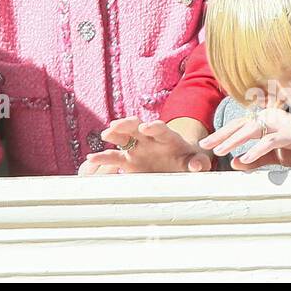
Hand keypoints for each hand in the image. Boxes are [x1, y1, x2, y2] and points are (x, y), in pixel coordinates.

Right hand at [79, 117, 211, 173]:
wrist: (180, 167)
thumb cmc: (190, 161)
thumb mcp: (198, 161)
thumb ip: (199, 163)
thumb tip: (197, 165)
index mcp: (167, 137)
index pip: (160, 128)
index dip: (153, 126)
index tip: (146, 127)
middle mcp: (149, 139)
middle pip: (136, 126)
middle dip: (127, 124)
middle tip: (118, 124)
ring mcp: (137, 148)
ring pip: (122, 137)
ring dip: (114, 134)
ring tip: (105, 135)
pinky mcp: (128, 160)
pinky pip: (114, 157)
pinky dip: (103, 157)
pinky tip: (92, 158)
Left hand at [200, 108, 290, 170]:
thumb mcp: (277, 157)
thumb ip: (258, 159)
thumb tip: (235, 162)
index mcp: (268, 121)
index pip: (239, 125)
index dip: (222, 134)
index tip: (205, 145)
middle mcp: (273, 117)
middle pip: (242, 124)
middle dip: (222, 135)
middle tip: (205, 146)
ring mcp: (285, 123)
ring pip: (254, 129)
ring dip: (235, 140)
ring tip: (221, 151)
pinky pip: (272, 140)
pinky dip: (258, 149)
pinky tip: (246, 158)